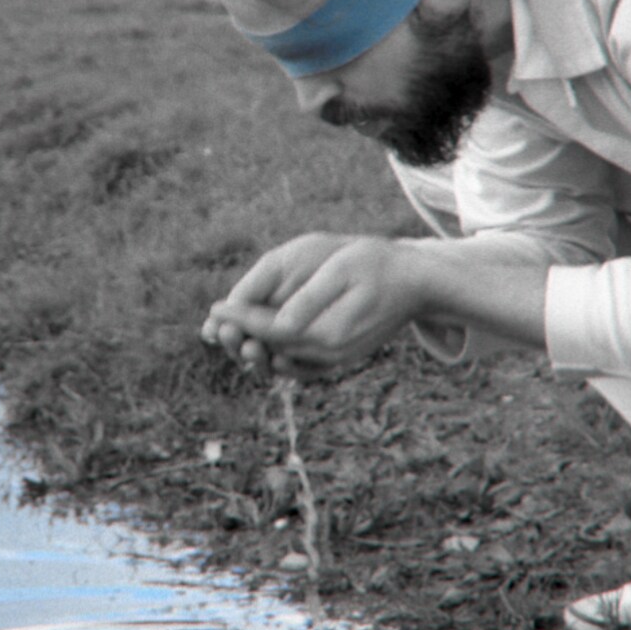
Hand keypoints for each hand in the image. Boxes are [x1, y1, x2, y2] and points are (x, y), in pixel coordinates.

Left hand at [202, 234, 419, 380]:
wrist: (417, 283)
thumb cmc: (379, 266)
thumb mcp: (342, 271)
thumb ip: (308, 300)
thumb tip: (275, 326)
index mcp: (328, 333)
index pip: (270, 330)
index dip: (239, 319)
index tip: (214, 308)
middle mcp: (330, 353)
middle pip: (271, 350)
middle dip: (239, 337)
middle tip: (213, 324)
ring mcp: (335, 359)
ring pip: (282, 359)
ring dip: (253, 348)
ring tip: (227, 333)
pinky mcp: (339, 357)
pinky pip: (299, 363)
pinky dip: (275, 354)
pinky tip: (257, 341)